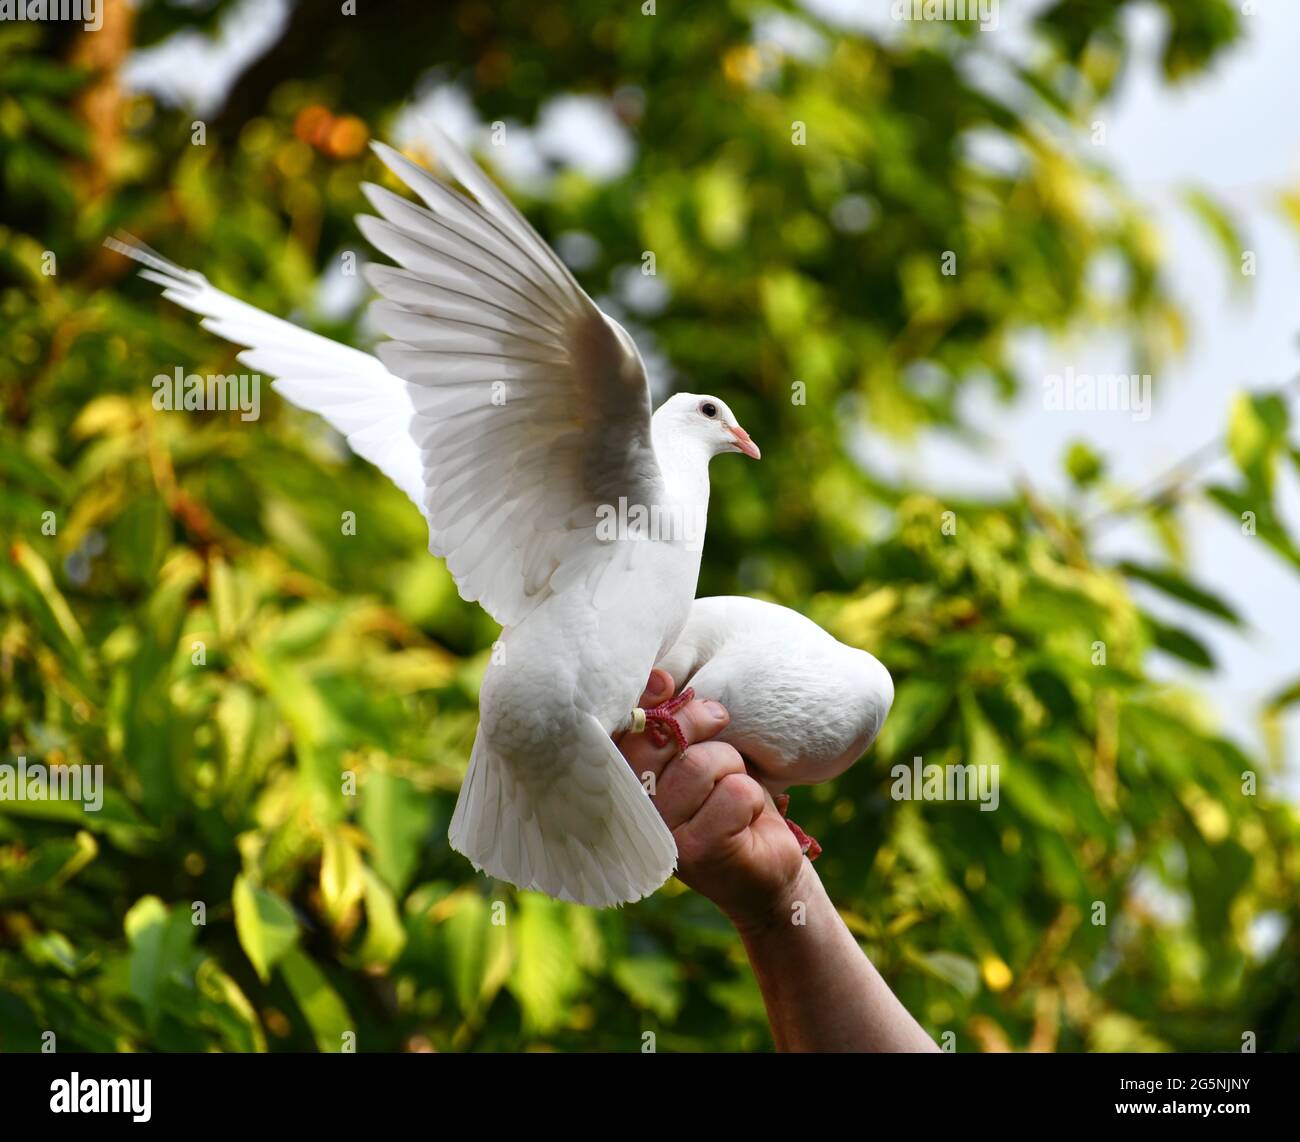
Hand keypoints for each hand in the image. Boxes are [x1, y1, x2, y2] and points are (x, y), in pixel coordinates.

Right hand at [617, 669, 810, 930]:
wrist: (769, 872)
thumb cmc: (731, 804)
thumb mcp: (702, 756)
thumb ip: (674, 725)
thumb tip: (658, 676)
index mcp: (629, 788)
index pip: (623, 736)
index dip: (643, 703)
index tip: (665, 682)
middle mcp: (634, 815)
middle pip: (657, 742)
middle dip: (698, 722)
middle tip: (720, 719)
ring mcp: (661, 837)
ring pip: (700, 764)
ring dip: (733, 768)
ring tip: (736, 788)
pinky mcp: (695, 853)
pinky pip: (732, 793)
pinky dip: (752, 798)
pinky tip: (748, 819)